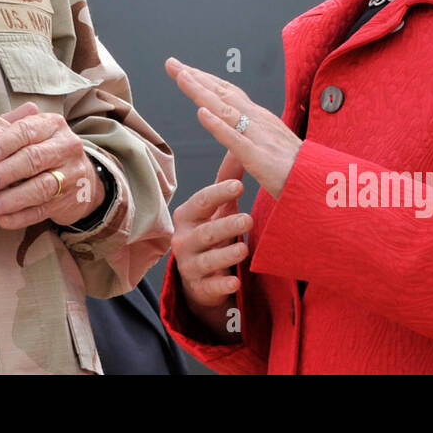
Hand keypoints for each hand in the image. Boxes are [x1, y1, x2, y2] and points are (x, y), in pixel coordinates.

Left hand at [0, 107, 104, 228]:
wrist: (80, 177)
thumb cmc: (43, 150)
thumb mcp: (33, 133)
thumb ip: (10, 127)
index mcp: (53, 125)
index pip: (28, 131)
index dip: (7, 143)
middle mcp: (66, 147)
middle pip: (36, 158)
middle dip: (8, 171)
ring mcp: (72, 174)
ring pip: (41, 187)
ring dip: (13, 198)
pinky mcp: (70, 200)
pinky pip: (43, 210)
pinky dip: (21, 216)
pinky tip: (3, 220)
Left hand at [165, 56, 301, 199]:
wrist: (322, 188)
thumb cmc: (298, 171)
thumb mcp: (270, 146)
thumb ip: (251, 136)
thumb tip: (231, 130)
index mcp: (260, 119)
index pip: (228, 93)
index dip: (205, 80)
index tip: (183, 69)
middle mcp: (259, 121)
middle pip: (223, 94)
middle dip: (196, 77)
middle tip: (171, 63)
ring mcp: (260, 138)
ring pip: (225, 110)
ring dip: (202, 92)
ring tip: (182, 77)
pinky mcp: (261, 159)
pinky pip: (236, 140)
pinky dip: (218, 125)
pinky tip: (202, 114)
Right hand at [171, 151, 251, 338]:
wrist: (200, 275)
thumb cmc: (212, 231)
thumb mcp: (218, 207)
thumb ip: (228, 179)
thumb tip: (238, 144)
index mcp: (187, 215)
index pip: (201, 202)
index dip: (218, 193)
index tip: (239, 185)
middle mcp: (183, 239)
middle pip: (205, 231)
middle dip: (227, 225)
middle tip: (249, 218)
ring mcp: (190, 265)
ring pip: (208, 260)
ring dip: (227, 253)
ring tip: (244, 248)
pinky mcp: (200, 288)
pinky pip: (212, 287)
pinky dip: (223, 284)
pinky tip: (235, 282)